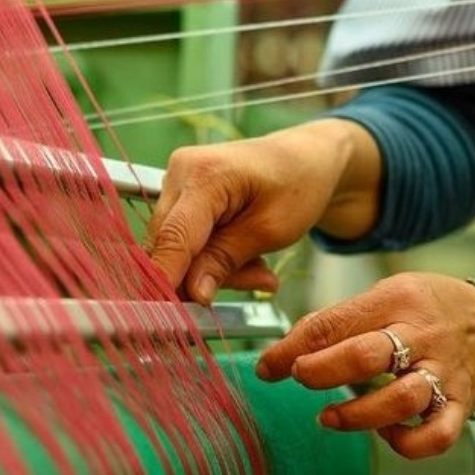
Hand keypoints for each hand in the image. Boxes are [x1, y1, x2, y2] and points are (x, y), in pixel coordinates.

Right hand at [145, 120, 383, 303]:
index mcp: (203, 174)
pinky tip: (246, 255)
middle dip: (206, 277)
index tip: (170, 316)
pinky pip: (184, 244)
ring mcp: (175, 184)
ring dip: (215, 270)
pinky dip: (213, 260)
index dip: (168, 279)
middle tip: (259, 279)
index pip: (174, 237)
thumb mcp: (270, 229)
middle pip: (170, 248)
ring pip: (176, 251)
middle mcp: (179, 173)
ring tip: (260, 266)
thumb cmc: (298, 185)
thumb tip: (193, 293)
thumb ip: (226, 260)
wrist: (305, 158)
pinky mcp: (179, 199)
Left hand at [256, 273, 474, 458]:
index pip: (335, 322)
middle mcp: (423, 336)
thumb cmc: (432, 310)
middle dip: (321, 371)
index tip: (268, 365)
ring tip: (329, 417)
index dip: (293, 347)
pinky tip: (386, 433)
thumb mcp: (389, 293)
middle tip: (299, 378)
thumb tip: (290, 346)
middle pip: (366, 356)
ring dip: (356, 414)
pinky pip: (435, 436)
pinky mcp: (459, 407)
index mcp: (399, 300)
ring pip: (400, 400)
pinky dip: (406, 443)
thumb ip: (343, 319)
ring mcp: (444, 374)